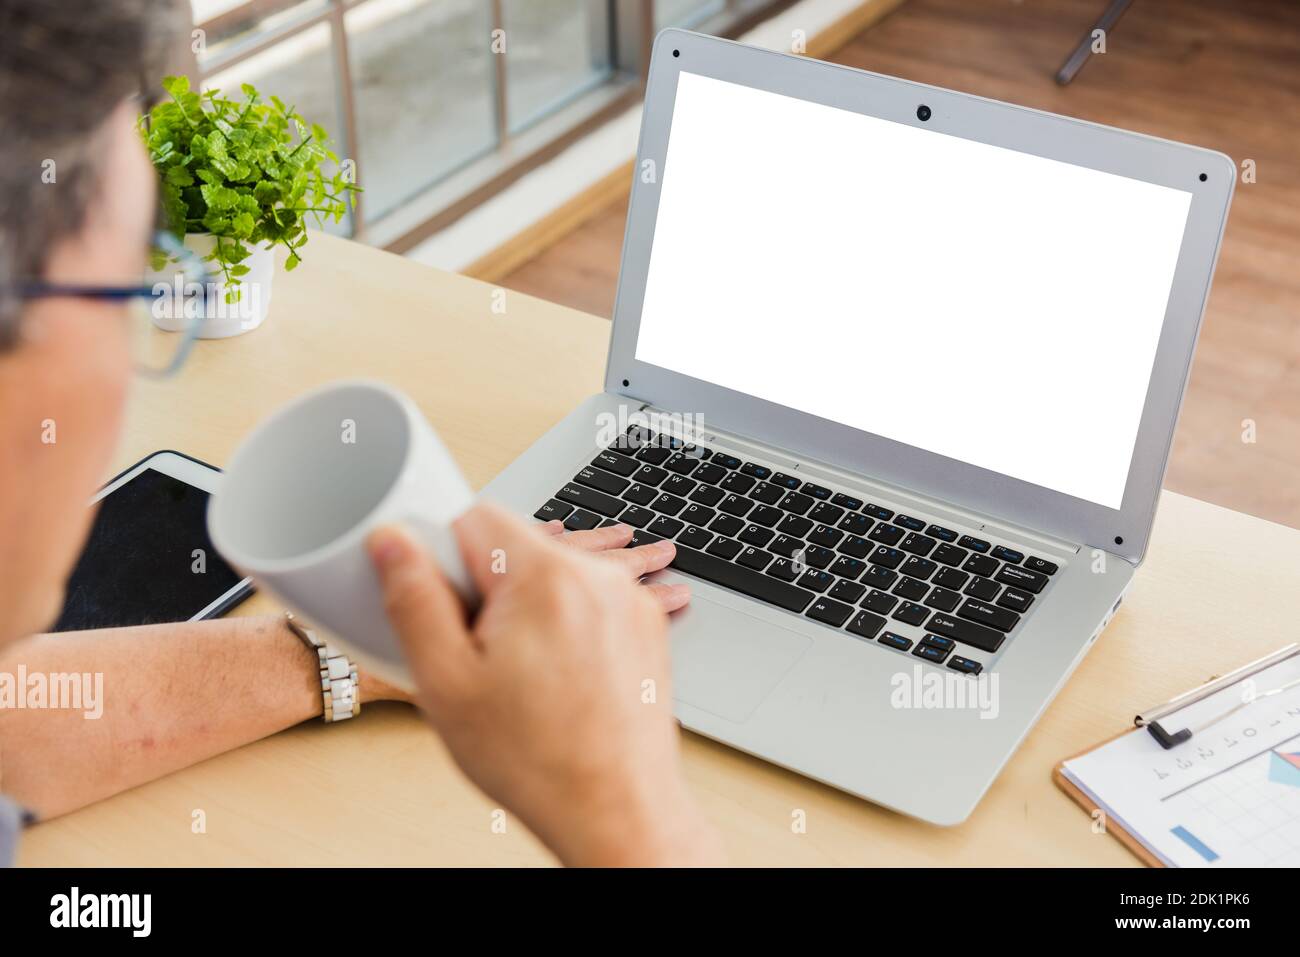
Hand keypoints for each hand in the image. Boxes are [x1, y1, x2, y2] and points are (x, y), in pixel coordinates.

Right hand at [366, 503, 722, 865]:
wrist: (616, 810)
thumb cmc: (538, 760)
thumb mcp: (447, 682)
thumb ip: (414, 598)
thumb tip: (392, 541)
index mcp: (545, 576)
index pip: (476, 516)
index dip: (447, 560)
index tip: (449, 607)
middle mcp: (596, 577)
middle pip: (519, 545)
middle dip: (489, 588)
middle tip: (482, 654)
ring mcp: (627, 601)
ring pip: (555, 574)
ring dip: (530, 607)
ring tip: (524, 674)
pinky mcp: (645, 625)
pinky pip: (590, 600)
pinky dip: (568, 625)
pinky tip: (556, 677)